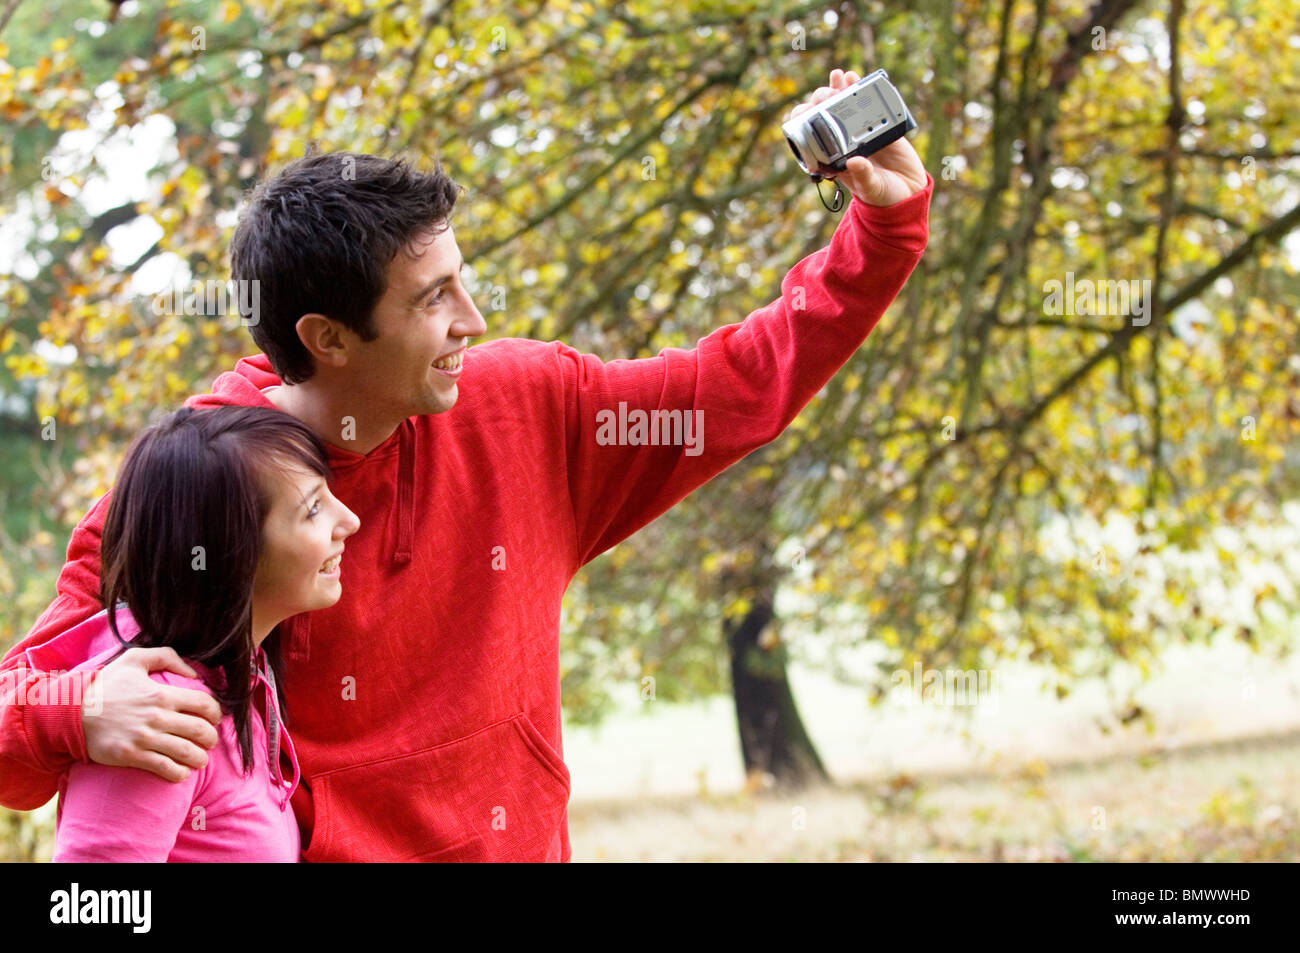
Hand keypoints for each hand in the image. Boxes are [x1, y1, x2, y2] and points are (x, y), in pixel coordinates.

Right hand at [82, 647, 223, 781]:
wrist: (70, 712)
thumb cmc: (106, 685)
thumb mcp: (134, 659)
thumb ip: (166, 656)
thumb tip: (193, 672)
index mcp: (162, 694)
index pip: (204, 704)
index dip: (216, 713)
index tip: (214, 718)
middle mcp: (157, 717)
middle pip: (201, 731)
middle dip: (211, 738)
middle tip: (209, 740)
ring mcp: (145, 738)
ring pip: (187, 753)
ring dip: (200, 758)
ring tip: (199, 758)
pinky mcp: (131, 756)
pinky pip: (165, 769)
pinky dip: (180, 773)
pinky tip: (181, 771)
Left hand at [785, 68, 928, 206]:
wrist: (908, 192)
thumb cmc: (882, 194)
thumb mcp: (870, 188)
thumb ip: (863, 176)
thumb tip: (855, 161)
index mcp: (833, 158)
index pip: (812, 137)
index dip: (806, 122)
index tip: (804, 112)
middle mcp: (844, 141)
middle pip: (826, 115)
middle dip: (822, 101)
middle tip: (825, 95)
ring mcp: (861, 131)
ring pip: (844, 105)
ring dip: (838, 89)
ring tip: (837, 76)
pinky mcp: (880, 124)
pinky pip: (868, 103)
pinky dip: (859, 89)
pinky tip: (853, 77)